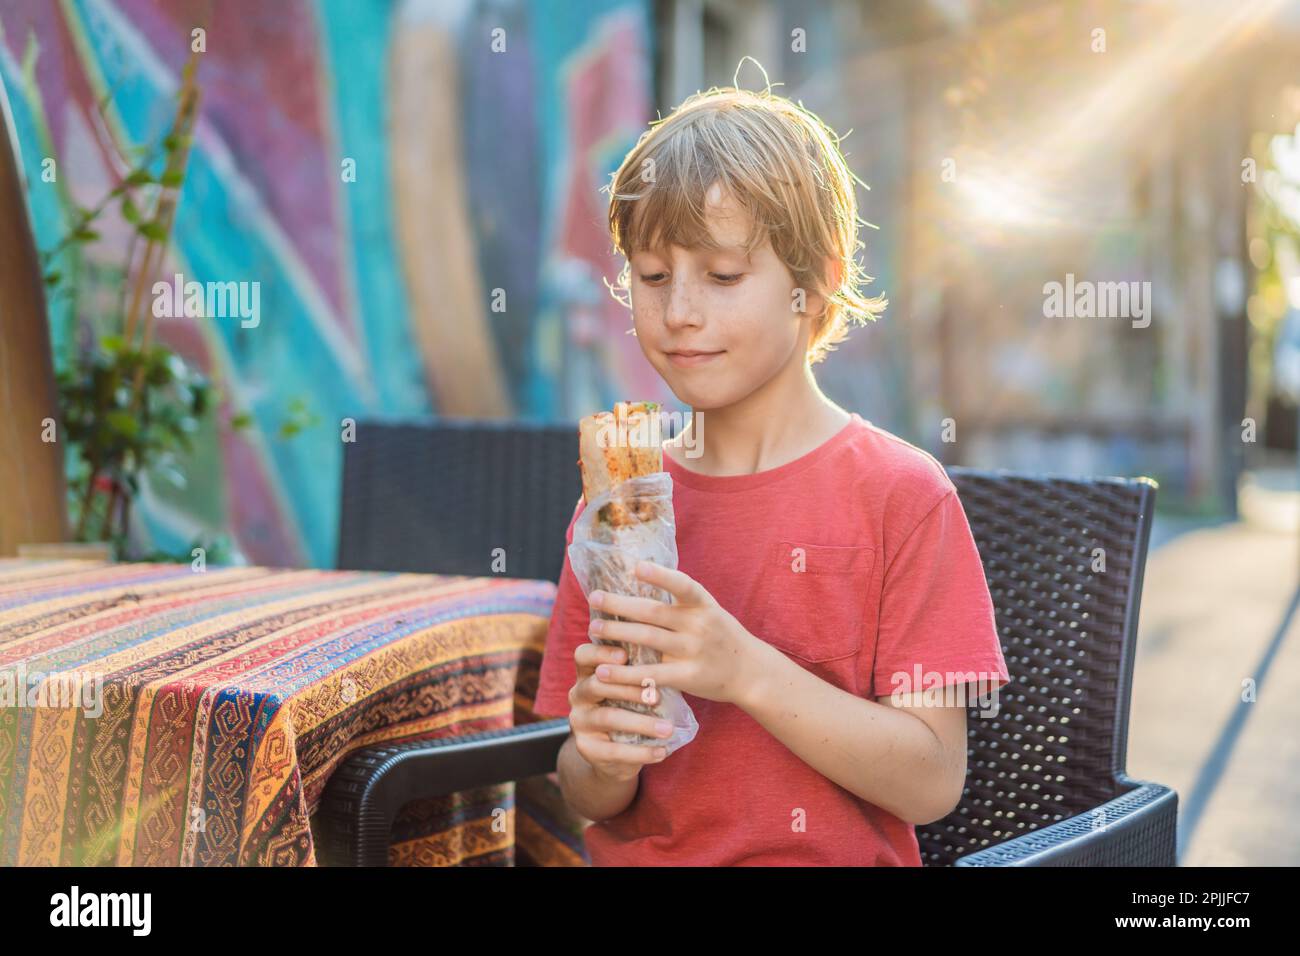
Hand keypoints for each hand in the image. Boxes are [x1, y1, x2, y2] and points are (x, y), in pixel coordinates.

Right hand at [567, 641, 673, 782]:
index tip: (625, 656)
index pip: (583, 655)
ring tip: (667, 729)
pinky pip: (614, 750)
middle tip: (657, 697)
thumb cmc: (630, 707)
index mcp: (587, 673)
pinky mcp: (586, 748)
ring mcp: (579, 722)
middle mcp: (578, 695)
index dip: (600, 653)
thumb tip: (669, 657)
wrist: (613, 754)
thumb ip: (639, 672)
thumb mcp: (631, 688)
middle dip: (628, 689)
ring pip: (607, 717)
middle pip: (595, 685)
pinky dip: (641, 752)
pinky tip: (662, 752)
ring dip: (640, 723)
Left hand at [586, 560, 762, 707]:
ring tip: (593, 628)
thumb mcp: (709, 611)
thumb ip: (681, 601)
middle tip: (594, 598)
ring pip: (648, 639)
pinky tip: (603, 672)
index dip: (660, 575)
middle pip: (653, 612)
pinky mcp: (688, 676)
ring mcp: (693, 650)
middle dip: (620, 604)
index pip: (682, 585)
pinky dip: (625, 673)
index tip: (637, 567)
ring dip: (617, 632)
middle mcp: (698, 624)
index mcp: (703, 604)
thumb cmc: (721, 636)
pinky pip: (651, 674)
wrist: (751, 672)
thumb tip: (640, 580)